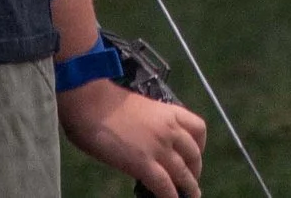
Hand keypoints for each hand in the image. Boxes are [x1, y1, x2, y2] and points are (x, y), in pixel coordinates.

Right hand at [56, 79, 206, 197]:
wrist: (90, 102)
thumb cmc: (105, 102)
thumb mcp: (140, 109)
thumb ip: (151, 126)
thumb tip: (149, 145)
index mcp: (169, 112)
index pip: (198, 129)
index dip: (200, 146)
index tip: (194, 155)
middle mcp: (169, 129)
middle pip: (193, 155)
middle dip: (194, 171)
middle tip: (190, 181)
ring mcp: (158, 147)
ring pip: (183, 173)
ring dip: (189, 188)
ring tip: (189, 196)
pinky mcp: (143, 163)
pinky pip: (164, 185)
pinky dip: (170, 196)